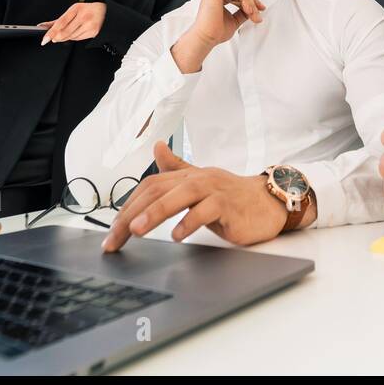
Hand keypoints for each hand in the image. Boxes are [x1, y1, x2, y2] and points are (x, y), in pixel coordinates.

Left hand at [38, 1, 105, 44]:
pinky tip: (76, 32)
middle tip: (53, 39)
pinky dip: (74, 38)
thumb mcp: (73, 11)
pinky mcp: (94, 32)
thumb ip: (57, 20)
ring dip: (66, 37)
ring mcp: (89, 25)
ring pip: (71, 37)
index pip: (61, 22)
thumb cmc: (86, 11)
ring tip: (67, 32)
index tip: (45, 39)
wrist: (105, 12)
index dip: (51, 32)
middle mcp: (83, 16)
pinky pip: (78, 39)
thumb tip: (42, 26)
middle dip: (57, 37)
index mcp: (76, 9)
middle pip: (65, 32)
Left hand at [103, 141, 287, 251]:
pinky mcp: (229, 206)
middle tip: (115, 237)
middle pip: (158, 191)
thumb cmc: (232, 195)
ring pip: (180, 196)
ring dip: (155, 213)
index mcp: (188, 176)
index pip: (150, 186)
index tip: (113, 231)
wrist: (270, 202)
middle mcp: (198, 179)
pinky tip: (177, 235)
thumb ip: (176, 167)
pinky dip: (190, 222)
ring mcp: (214, 191)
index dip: (128, 206)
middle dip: (132, 214)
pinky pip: (207, 211)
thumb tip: (156, 147)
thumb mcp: (200, 180)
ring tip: (136, 230)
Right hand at [171, 0, 265, 72]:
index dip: (252, 2)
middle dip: (252, 4)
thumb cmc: (216, 32)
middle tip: (258, 17)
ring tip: (253, 14)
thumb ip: (243, 12)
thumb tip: (254, 9)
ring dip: (250, 2)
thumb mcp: (235, 20)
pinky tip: (247, 9)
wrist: (207, 38)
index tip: (261, 10)